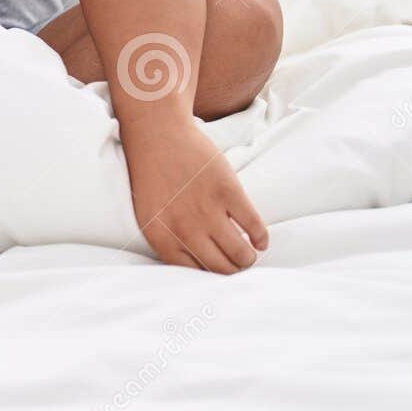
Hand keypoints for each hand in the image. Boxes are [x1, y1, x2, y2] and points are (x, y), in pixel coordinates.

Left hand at [125, 123, 268, 272]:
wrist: (157, 135)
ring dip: (248, 258)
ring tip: (248, 253)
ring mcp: (207, 211)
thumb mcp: (150, 216)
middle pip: (220, 268)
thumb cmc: (152, 176)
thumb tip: (199, 266)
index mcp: (162, 238)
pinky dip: (261, 238)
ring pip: (241, 254)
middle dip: (232, 270)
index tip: (219, 272)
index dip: (211, 276)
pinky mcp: (228, 192)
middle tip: (238, 264)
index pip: (194, 274)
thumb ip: (171, 241)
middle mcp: (185, 230)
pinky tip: (260, 240)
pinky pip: (255, 227)